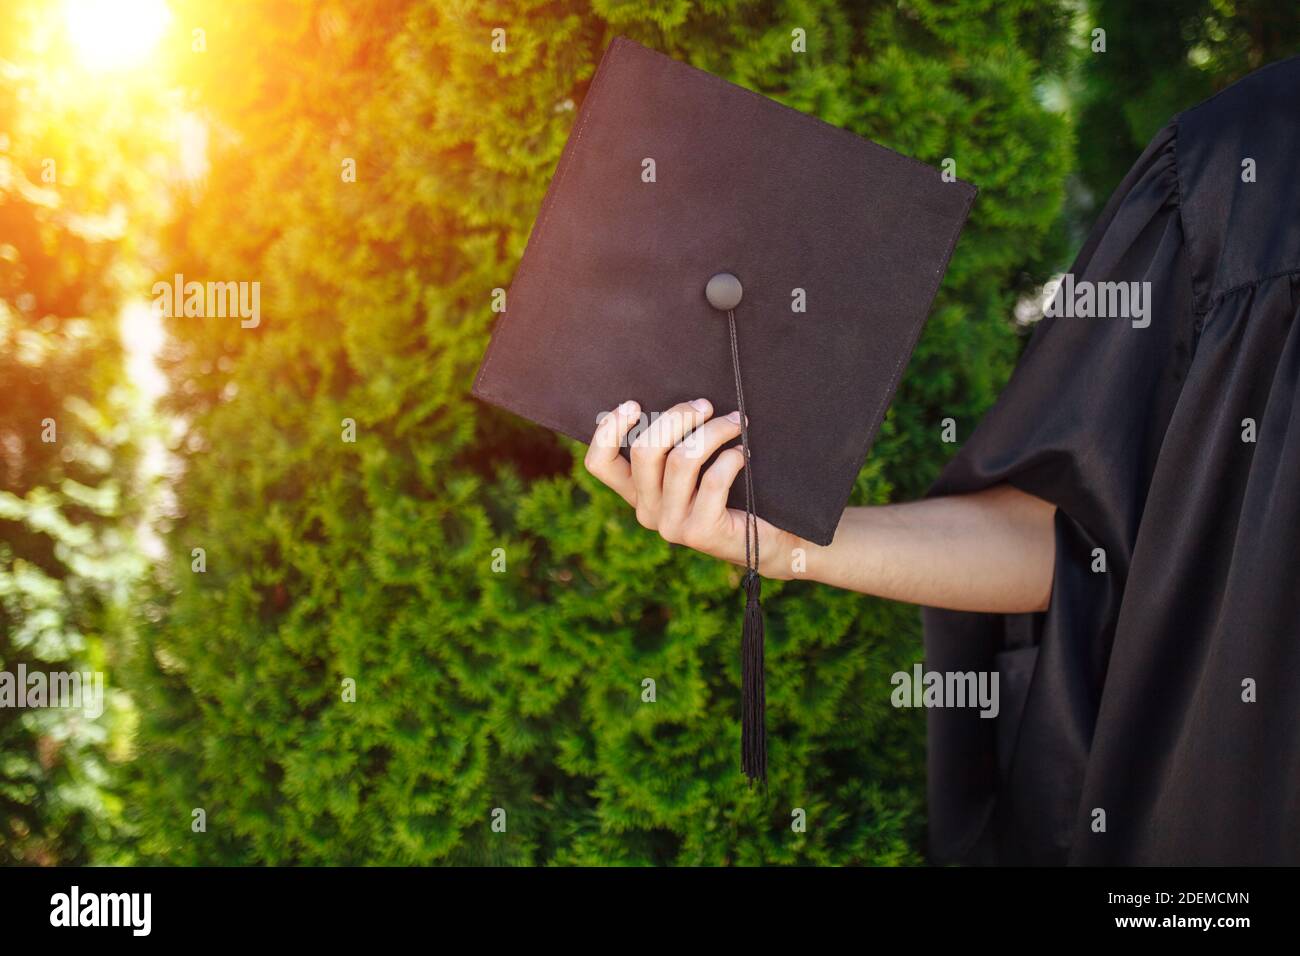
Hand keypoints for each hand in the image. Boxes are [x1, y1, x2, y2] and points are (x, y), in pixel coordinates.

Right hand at [584, 398, 804, 579]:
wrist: (766, 541)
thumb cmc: (731, 492)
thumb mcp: (692, 471)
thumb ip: (672, 446)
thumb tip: (679, 402)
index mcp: (638, 494)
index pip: (599, 464)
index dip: (607, 430)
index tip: (633, 404)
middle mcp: (647, 512)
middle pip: (644, 450)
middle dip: (678, 416)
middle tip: (706, 405)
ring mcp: (671, 526)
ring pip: (682, 460)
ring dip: (713, 431)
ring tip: (736, 422)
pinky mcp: (700, 532)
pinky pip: (713, 480)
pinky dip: (732, 457)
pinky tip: (743, 453)